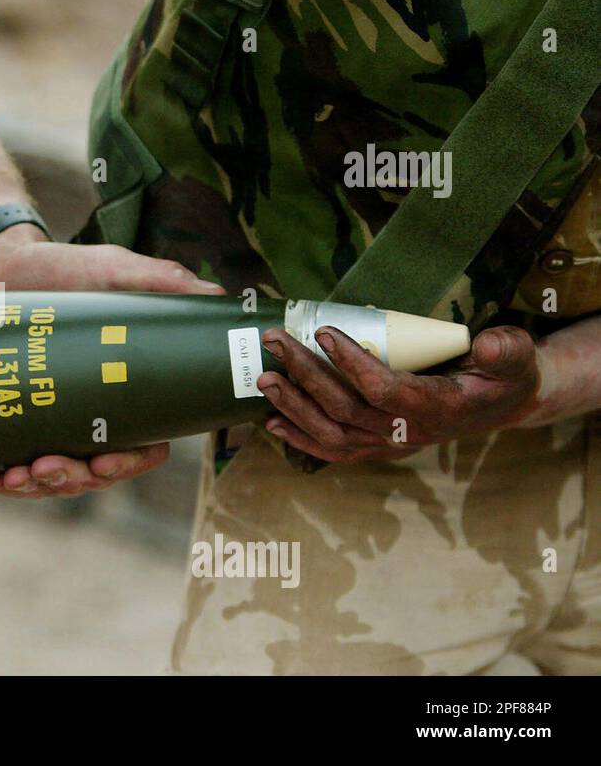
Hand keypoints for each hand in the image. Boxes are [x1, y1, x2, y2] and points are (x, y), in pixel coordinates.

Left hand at [0, 224, 225, 498]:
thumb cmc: (60, 268)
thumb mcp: (110, 269)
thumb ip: (158, 280)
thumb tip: (213, 293)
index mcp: (126, 389)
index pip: (142, 445)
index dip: (130, 463)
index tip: (105, 463)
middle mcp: (92, 412)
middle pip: (96, 471)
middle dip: (73, 479)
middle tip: (48, 467)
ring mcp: (52, 421)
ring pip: (55, 476)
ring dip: (38, 486)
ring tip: (16, 475)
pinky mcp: (12, 421)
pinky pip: (14, 467)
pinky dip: (6, 480)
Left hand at [257, 324, 542, 462]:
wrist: (500, 405)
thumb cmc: (503, 375)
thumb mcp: (515, 357)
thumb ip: (506, 350)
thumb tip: (486, 345)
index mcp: (438, 408)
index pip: (384, 389)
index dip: (352, 363)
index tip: (324, 331)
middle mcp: (409, 433)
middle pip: (345, 408)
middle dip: (305, 374)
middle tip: (275, 342)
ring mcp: (390, 444)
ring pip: (332, 433)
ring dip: (294, 407)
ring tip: (265, 379)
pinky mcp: (377, 447)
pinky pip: (333, 450)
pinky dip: (300, 439)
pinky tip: (271, 422)